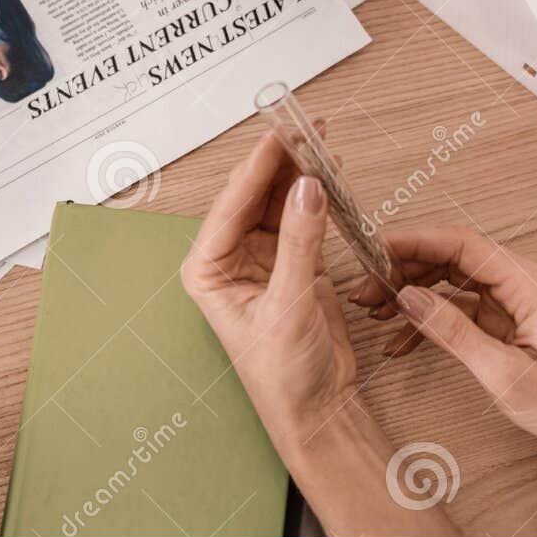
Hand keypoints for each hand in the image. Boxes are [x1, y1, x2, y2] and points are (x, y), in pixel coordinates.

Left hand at [182, 129, 359, 444]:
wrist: (318, 409)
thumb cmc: (283, 375)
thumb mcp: (289, 305)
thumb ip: (300, 243)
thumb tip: (308, 189)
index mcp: (207, 269)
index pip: (231, 203)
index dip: (258, 165)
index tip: (280, 134)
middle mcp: (229, 259)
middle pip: (253, 194)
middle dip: (280, 160)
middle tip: (305, 127)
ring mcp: (262, 258)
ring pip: (278, 201)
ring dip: (300, 173)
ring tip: (321, 141)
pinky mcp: (293, 263)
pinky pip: (303, 218)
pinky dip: (317, 196)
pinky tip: (329, 175)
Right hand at [357, 227, 536, 455]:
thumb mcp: (506, 375)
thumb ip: (455, 334)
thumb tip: (408, 298)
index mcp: (528, 283)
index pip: (462, 244)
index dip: (415, 242)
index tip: (375, 250)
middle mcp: (520, 282)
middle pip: (452, 256)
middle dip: (404, 268)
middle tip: (364, 289)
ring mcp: (512, 300)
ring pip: (450, 280)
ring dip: (411, 292)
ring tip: (373, 311)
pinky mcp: (505, 321)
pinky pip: (458, 307)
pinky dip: (428, 319)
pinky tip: (400, 341)